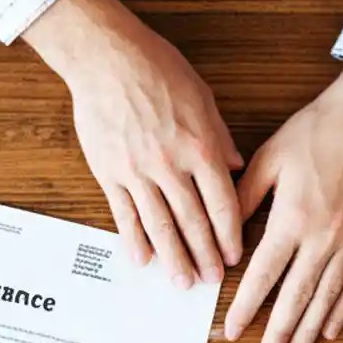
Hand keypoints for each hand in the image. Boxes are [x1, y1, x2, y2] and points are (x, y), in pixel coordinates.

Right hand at [24, 0, 241, 287]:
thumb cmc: (156, 70)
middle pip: (192, 221)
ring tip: (181, 282)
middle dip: (204, 255)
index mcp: (199, 146)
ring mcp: (137, 172)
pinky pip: (124, 214)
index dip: (229, 234)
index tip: (233, 256)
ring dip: (173, 258)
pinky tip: (142, 260)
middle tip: (210, 281)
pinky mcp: (109, 173)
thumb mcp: (203, 98)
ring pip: (159, 225)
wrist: (107, 60)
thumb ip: (219, 138)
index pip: (221, 202)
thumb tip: (235, 168)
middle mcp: (170, 165)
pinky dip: (134, 240)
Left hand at [225, 63, 342, 342]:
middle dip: (279, 334)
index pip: (264, 276)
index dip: (246, 308)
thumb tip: (223, 233)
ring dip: (309, 331)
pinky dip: (342, 308)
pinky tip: (331, 329)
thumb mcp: (267, 159)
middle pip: (296, 297)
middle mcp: (323, 237)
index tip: (232, 331)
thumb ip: (243, 200)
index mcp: (292, 220)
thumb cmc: (315, 131)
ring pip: (327, 297)